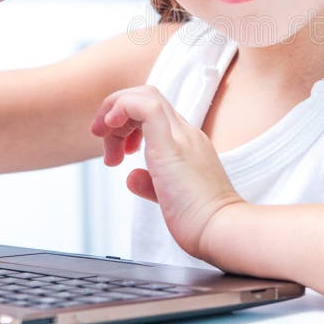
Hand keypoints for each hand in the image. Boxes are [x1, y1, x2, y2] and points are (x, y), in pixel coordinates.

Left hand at [90, 85, 244, 260]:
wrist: (221, 229)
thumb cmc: (200, 220)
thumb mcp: (169, 197)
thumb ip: (150, 184)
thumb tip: (131, 177)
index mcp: (187, 143)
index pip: (156, 112)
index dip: (129, 122)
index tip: (117, 151)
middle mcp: (186, 133)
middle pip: (147, 97)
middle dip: (116, 112)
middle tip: (102, 139)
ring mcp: (181, 135)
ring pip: (145, 95)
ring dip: (115, 111)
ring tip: (104, 139)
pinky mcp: (171, 144)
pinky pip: (145, 106)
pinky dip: (122, 108)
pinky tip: (111, 128)